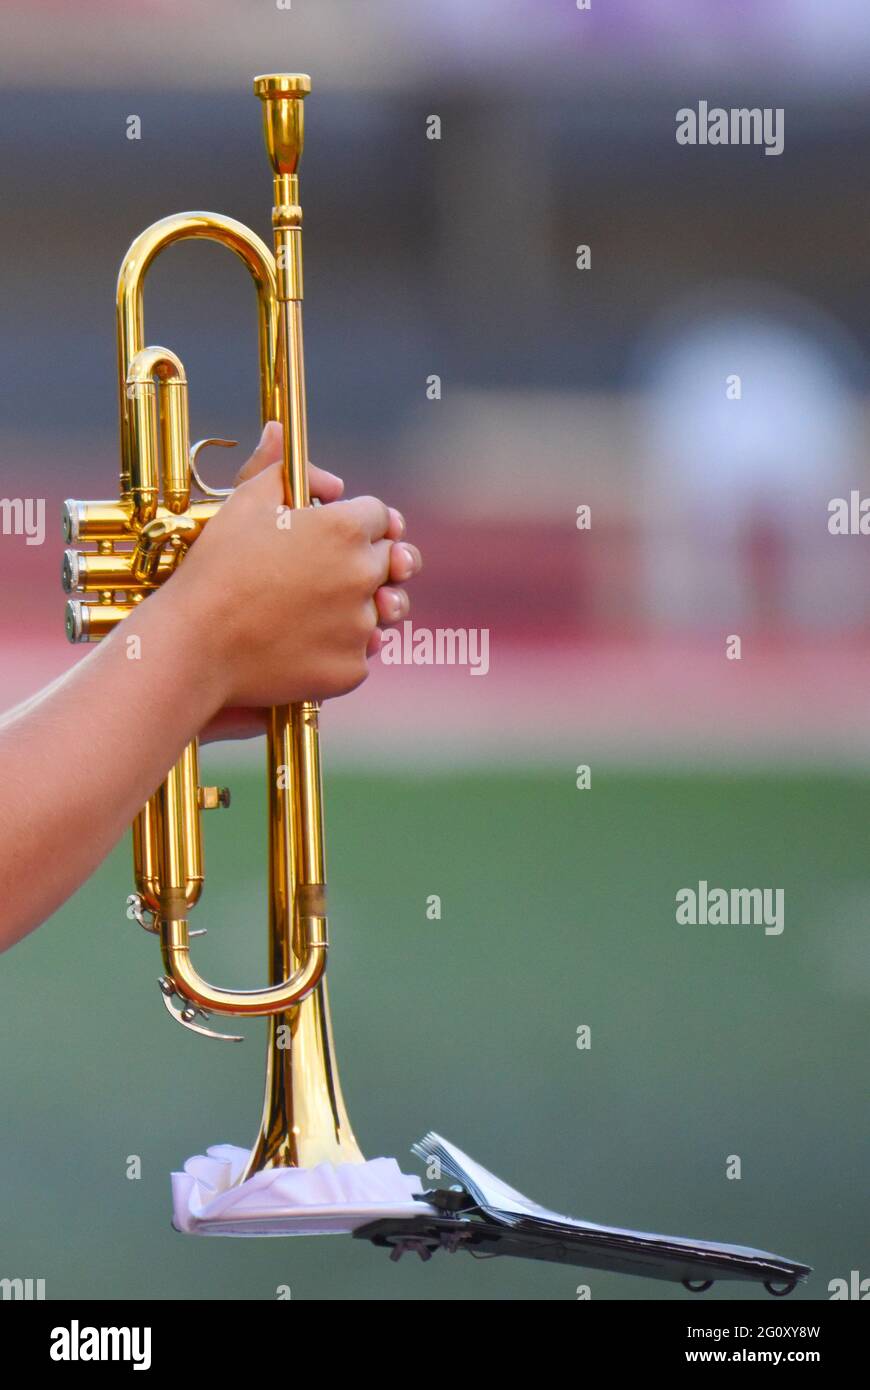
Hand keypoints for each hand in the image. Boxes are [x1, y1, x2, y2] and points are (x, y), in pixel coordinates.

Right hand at [165, 423, 421, 729]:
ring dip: (363, 606)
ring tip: (329, 607)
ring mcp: (360, 626)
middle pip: (390, 561)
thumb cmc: (215, 569)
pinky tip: (310, 643)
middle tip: (335, 570)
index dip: (358, 520)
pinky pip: (362, 655)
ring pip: (382, 610)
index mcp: (346, 529)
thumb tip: (281, 432)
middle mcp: (363, 576)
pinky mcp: (352, 669)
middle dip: (368, 561)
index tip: (338, 530)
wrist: (195, 645)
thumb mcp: (242, 503)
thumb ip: (275, 466)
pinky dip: (343, 650)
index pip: (380, 515)